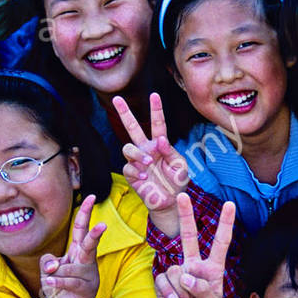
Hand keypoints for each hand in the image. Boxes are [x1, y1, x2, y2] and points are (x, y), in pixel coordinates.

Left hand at [40, 193, 106, 297]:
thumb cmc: (60, 286)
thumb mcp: (49, 270)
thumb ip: (48, 261)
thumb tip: (51, 264)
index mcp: (78, 252)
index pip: (82, 228)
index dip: (86, 212)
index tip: (90, 196)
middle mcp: (86, 261)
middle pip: (90, 244)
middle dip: (95, 234)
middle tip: (103, 225)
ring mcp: (88, 275)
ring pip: (68, 267)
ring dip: (54, 273)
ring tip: (49, 280)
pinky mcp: (85, 289)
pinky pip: (67, 281)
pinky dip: (54, 282)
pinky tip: (48, 284)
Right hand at [114, 92, 190, 230]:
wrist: (170, 202)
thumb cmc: (177, 182)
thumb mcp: (180, 166)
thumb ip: (171, 152)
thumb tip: (160, 139)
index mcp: (160, 145)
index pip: (157, 124)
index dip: (156, 109)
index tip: (154, 95)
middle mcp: (146, 149)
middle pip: (132, 128)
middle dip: (125, 113)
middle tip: (116, 98)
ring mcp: (137, 161)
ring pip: (128, 147)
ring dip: (137, 154)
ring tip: (148, 162)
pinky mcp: (131, 174)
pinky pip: (128, 167)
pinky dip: (137, 171)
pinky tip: (146, 177)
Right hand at [153, 192, 235, 297]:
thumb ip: (205, 292)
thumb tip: (188, 276)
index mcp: (213, 270)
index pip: (220, 243)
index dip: (225, 224)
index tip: (230, 205)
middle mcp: (195, 266)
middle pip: (189, 236)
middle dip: (185, 216)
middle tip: (181, 196)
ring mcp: (178, 273)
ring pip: (179, 272)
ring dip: (185, 293)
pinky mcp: (163, 282)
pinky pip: (165, 282)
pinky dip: (172, 295)